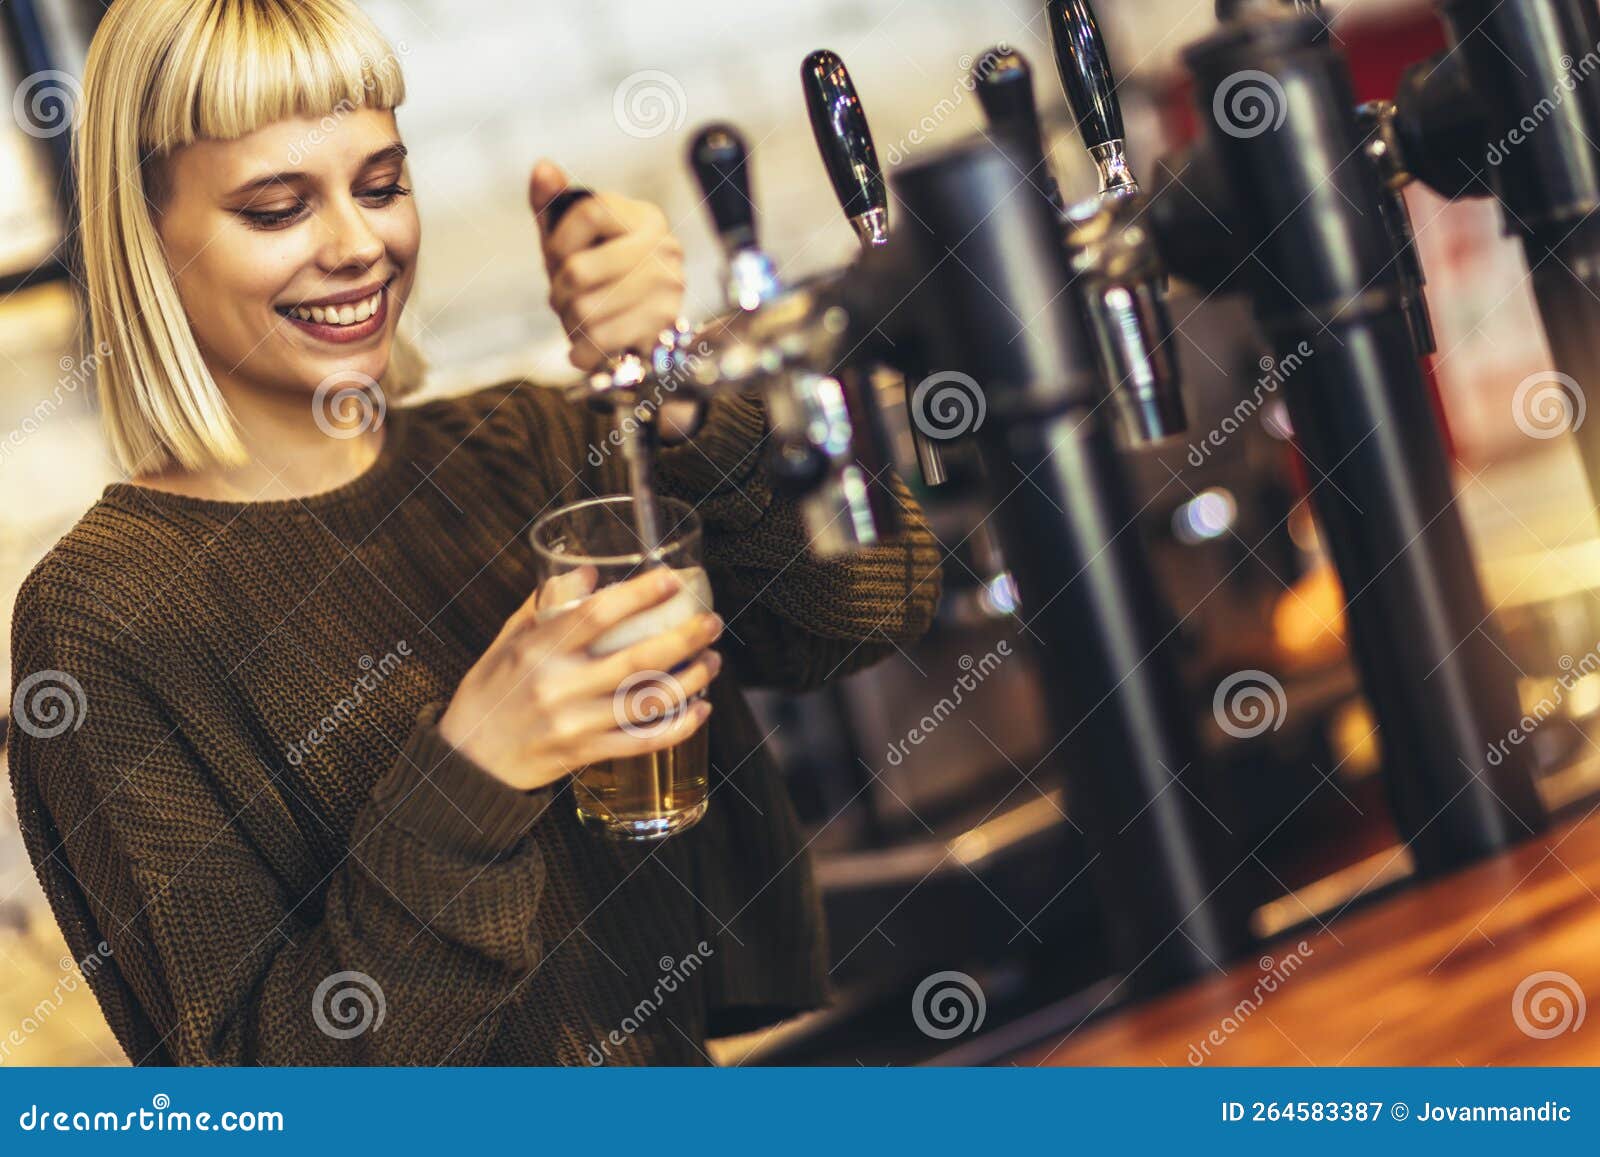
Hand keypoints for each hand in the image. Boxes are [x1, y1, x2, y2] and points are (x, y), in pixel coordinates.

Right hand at [437, 567, 723, 792]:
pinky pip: (641, 742)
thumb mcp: (507, 640)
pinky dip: (678, 727)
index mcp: (539, 650)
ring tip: (712, 660)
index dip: (640, 594)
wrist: (466, 762)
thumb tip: (588, 572)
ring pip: (647, 701)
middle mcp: (559, 686)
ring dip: (690, 680)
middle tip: (712, 621)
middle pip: (637, 659)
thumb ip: (545, 604)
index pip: (597, 615)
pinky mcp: (585, 754)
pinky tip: (700, 709)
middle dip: (684, 637)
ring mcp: (575, 724)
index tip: (671, 579)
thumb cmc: (489, 691)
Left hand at [529, 160, 687, 374]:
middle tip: (561, 299)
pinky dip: (581, 349)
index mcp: (644, 217)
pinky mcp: (664, 325)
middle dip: (558, 290)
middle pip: (581, 270)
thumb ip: (553, 203)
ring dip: (569, 320)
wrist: (637, 330)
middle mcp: (664, 247)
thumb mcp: (571, 237)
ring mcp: (669, 287)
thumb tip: (542, 168)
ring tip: (578, 319)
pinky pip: (601, 339)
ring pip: (586, 308)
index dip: (558, 241)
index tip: (554, 259)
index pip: (589, 213)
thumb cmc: (599, 276)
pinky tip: (585, 345)